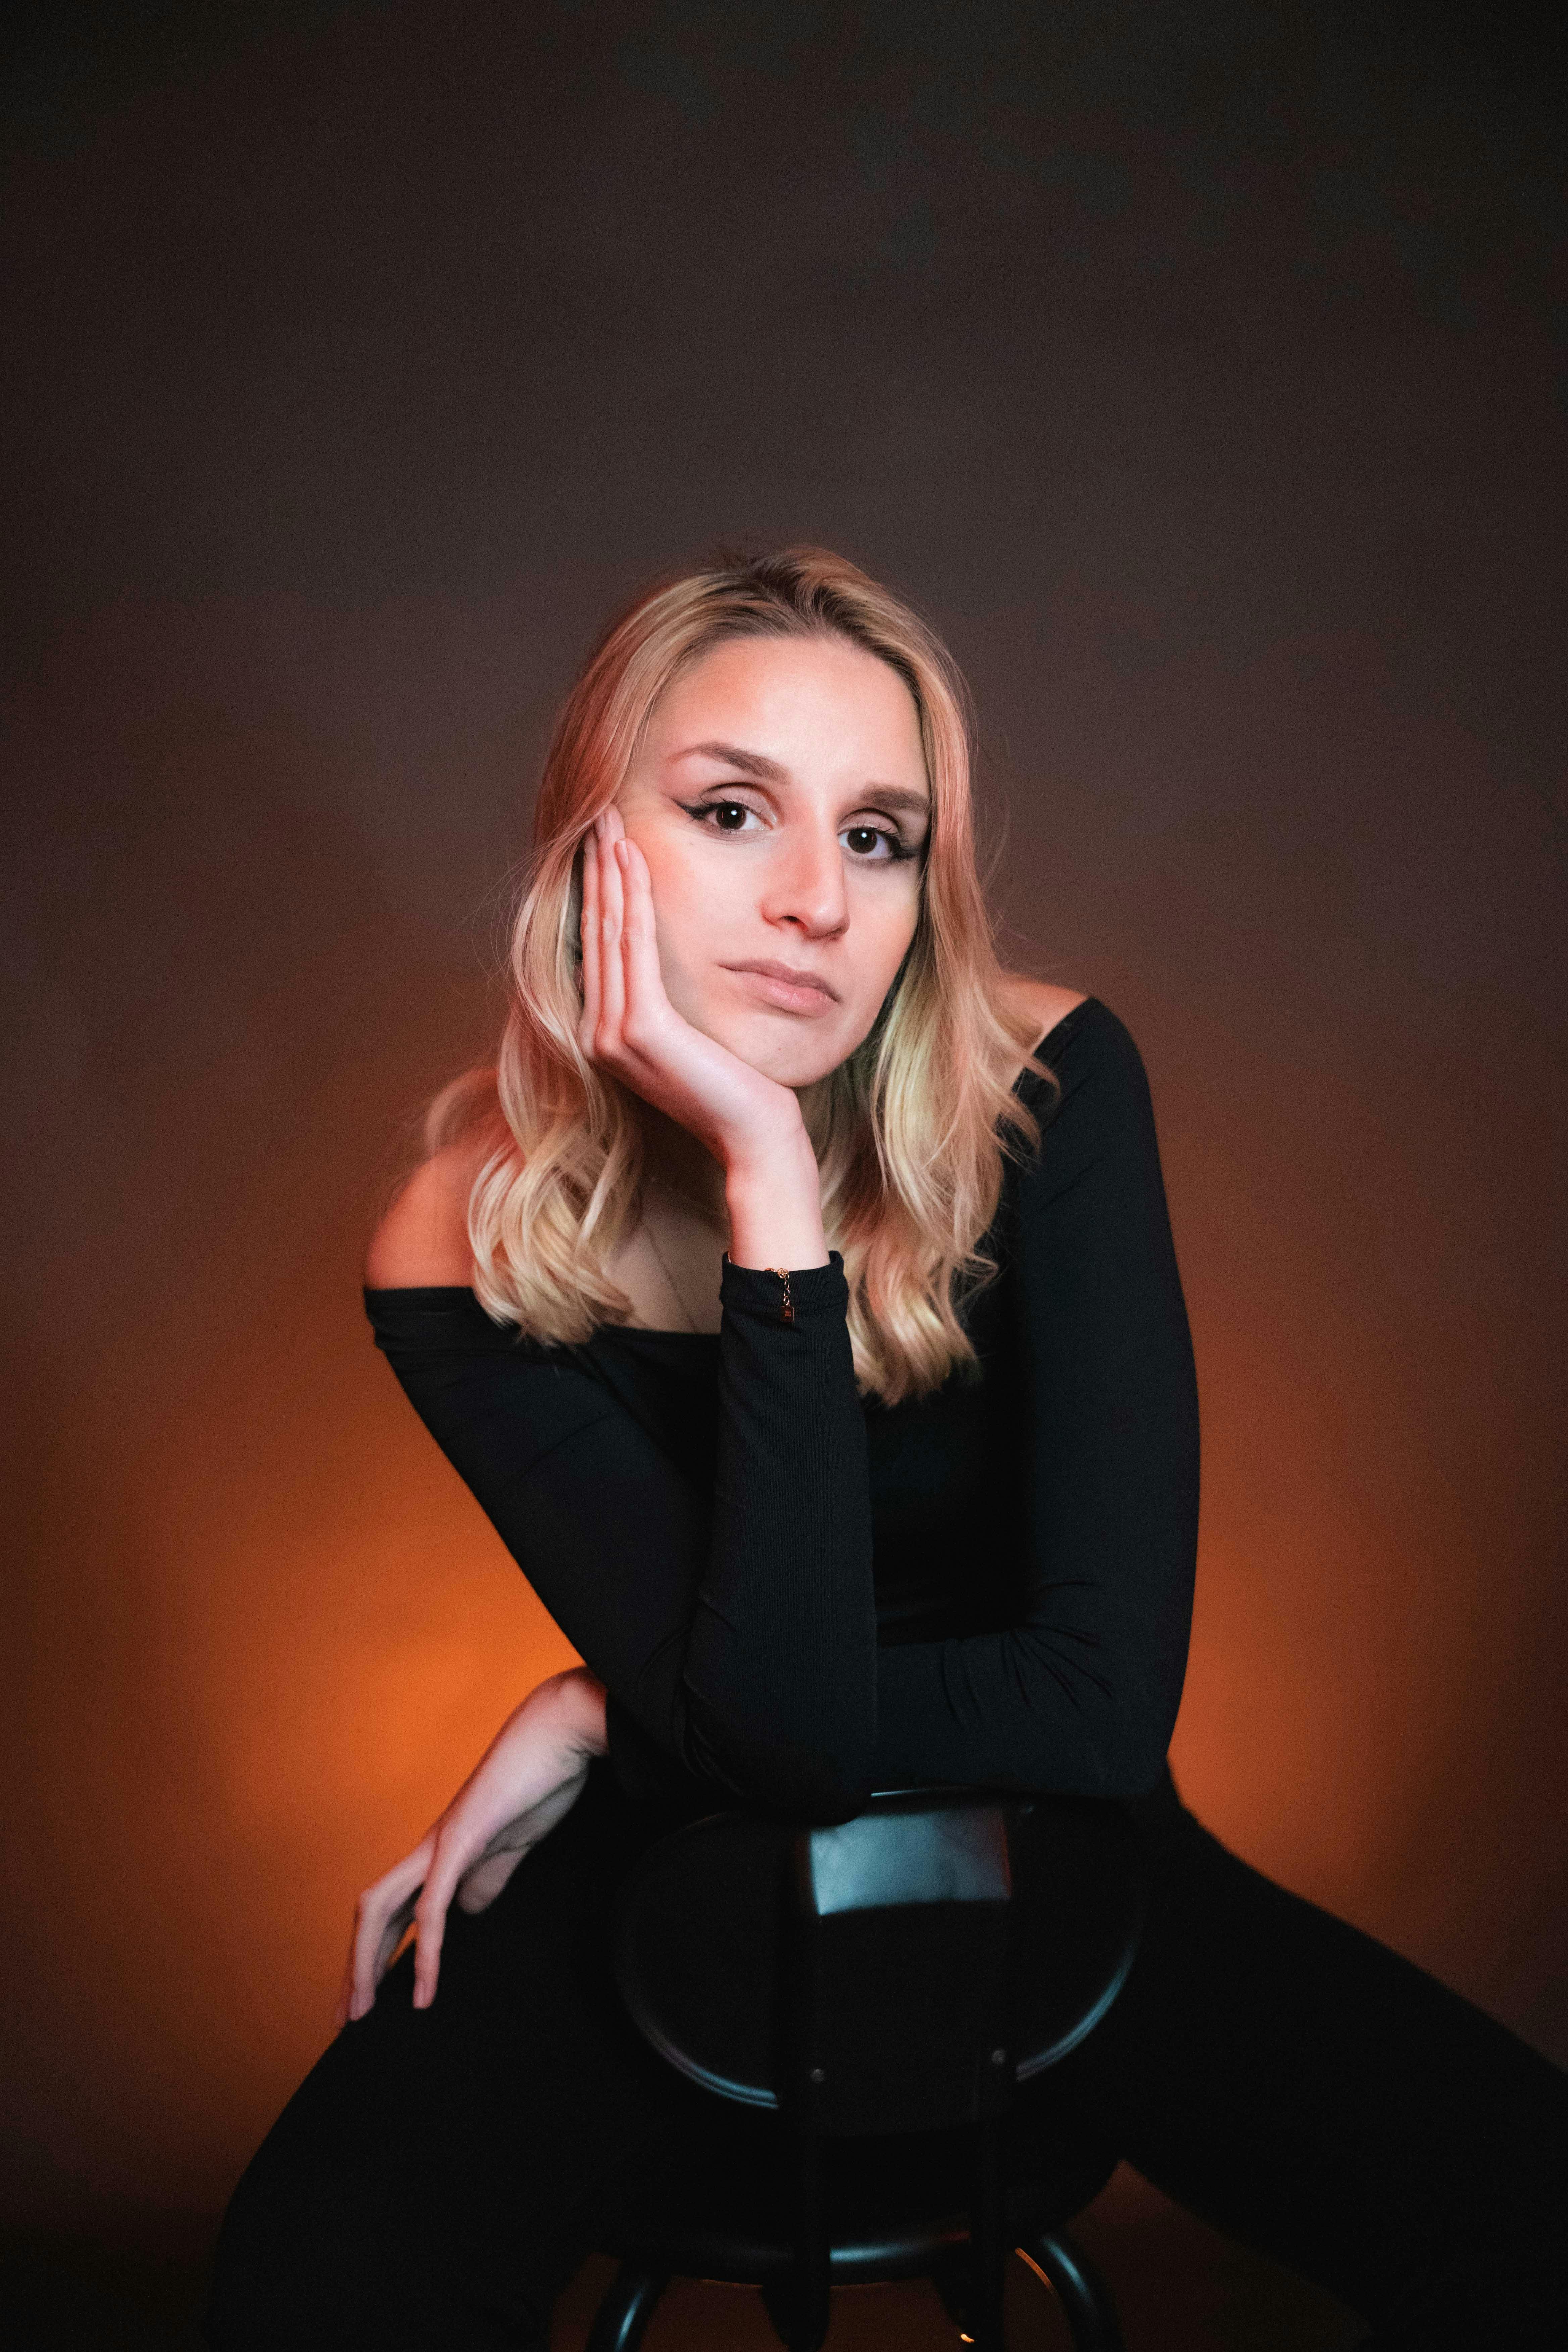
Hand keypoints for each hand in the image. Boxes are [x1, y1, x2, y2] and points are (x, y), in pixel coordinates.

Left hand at [337, 1667, 607, 2025]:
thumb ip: (485, 1878)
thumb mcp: (510, 1846)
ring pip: (380, 1906)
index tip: (365, 1998)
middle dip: (353, 1966)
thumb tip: (466, 1912)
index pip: (392, 1908)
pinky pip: (432, 1905)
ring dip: (365, 1961)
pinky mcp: (461, 1839)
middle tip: (344, 2019)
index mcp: (441, 1851)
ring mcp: (441, 1842)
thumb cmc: (539, 1783)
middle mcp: (429, 1847)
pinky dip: (426, 1951)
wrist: (559, 1734)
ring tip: (360, 2008)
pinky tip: (424, 1989)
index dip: (374, 1953)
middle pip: (371, 1910)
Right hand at [580, 806, 827, 1267]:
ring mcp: (615, 1035)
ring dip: (611, 874)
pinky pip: (636, 951)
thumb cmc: (741, 1087)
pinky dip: (633, 902)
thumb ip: (671, 1002)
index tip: (605, 842)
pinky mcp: (643, 1031)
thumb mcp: (696, 1035)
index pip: (600, 947)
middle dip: (598, 870)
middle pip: (597, 932)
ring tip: (612, 824)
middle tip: (599, 814)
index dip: (600, 891)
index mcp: (609, 1034)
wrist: (757, 1137)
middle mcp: (600, 1034)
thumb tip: (669, 959)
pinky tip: (634, 863)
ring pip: (611, 934)